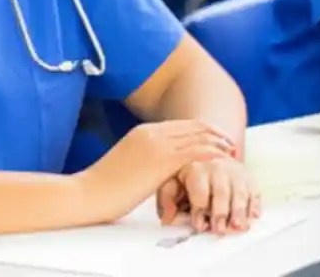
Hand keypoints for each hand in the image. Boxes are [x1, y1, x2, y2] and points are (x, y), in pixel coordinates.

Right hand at [77, 120, 235, 222]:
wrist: (87, 193)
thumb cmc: (104, 187)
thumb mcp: (127, 163)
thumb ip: (144, 158)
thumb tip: (155, 167)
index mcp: (144, 131)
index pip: (181, 126)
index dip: (202, 131)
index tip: (215, 139)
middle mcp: (152, 133)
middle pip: (193, 127)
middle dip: (215, 134)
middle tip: (230, 143)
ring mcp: (157, 144)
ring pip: (198, 137)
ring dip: (219, 143)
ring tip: (232, 151)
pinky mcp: (161, 160)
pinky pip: (196, 152)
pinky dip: (213, 153)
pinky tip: (224, 158)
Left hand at [156, 157, 261, 234]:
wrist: (204, 154)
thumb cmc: (187, 176)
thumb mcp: (171, 183)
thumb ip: (167, 200)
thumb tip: (167, 217)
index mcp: (195, 167)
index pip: (199, 191)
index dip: (199, 210)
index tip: (200, 225)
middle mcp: (216, 166)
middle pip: (221, 191)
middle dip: (221, 213)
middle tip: (219, 229)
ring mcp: (234, 169)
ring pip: (239, 191)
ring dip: (239, 210)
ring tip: (238, 226)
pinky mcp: (246, 175)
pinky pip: (253, 189)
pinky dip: (254, 203)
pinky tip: (253, 214)